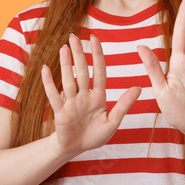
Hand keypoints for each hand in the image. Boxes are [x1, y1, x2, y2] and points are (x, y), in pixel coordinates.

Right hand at [41, 33, 141, 157]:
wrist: (76, 148)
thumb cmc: (95, 135)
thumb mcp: (113, 122)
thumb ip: (124, 105)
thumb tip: (138, 87)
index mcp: (98, 97)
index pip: (99, 72)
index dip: (97, 55)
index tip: (94, 39)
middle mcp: (84, 96)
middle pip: (82, 72)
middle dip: (79, 54)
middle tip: (73, 36)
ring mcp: (71, 103)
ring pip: (69, 80)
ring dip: (66, 65)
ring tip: (63, 48)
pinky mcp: (60, 112)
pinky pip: (54, 96)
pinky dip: (49, 83)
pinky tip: (46, 69)